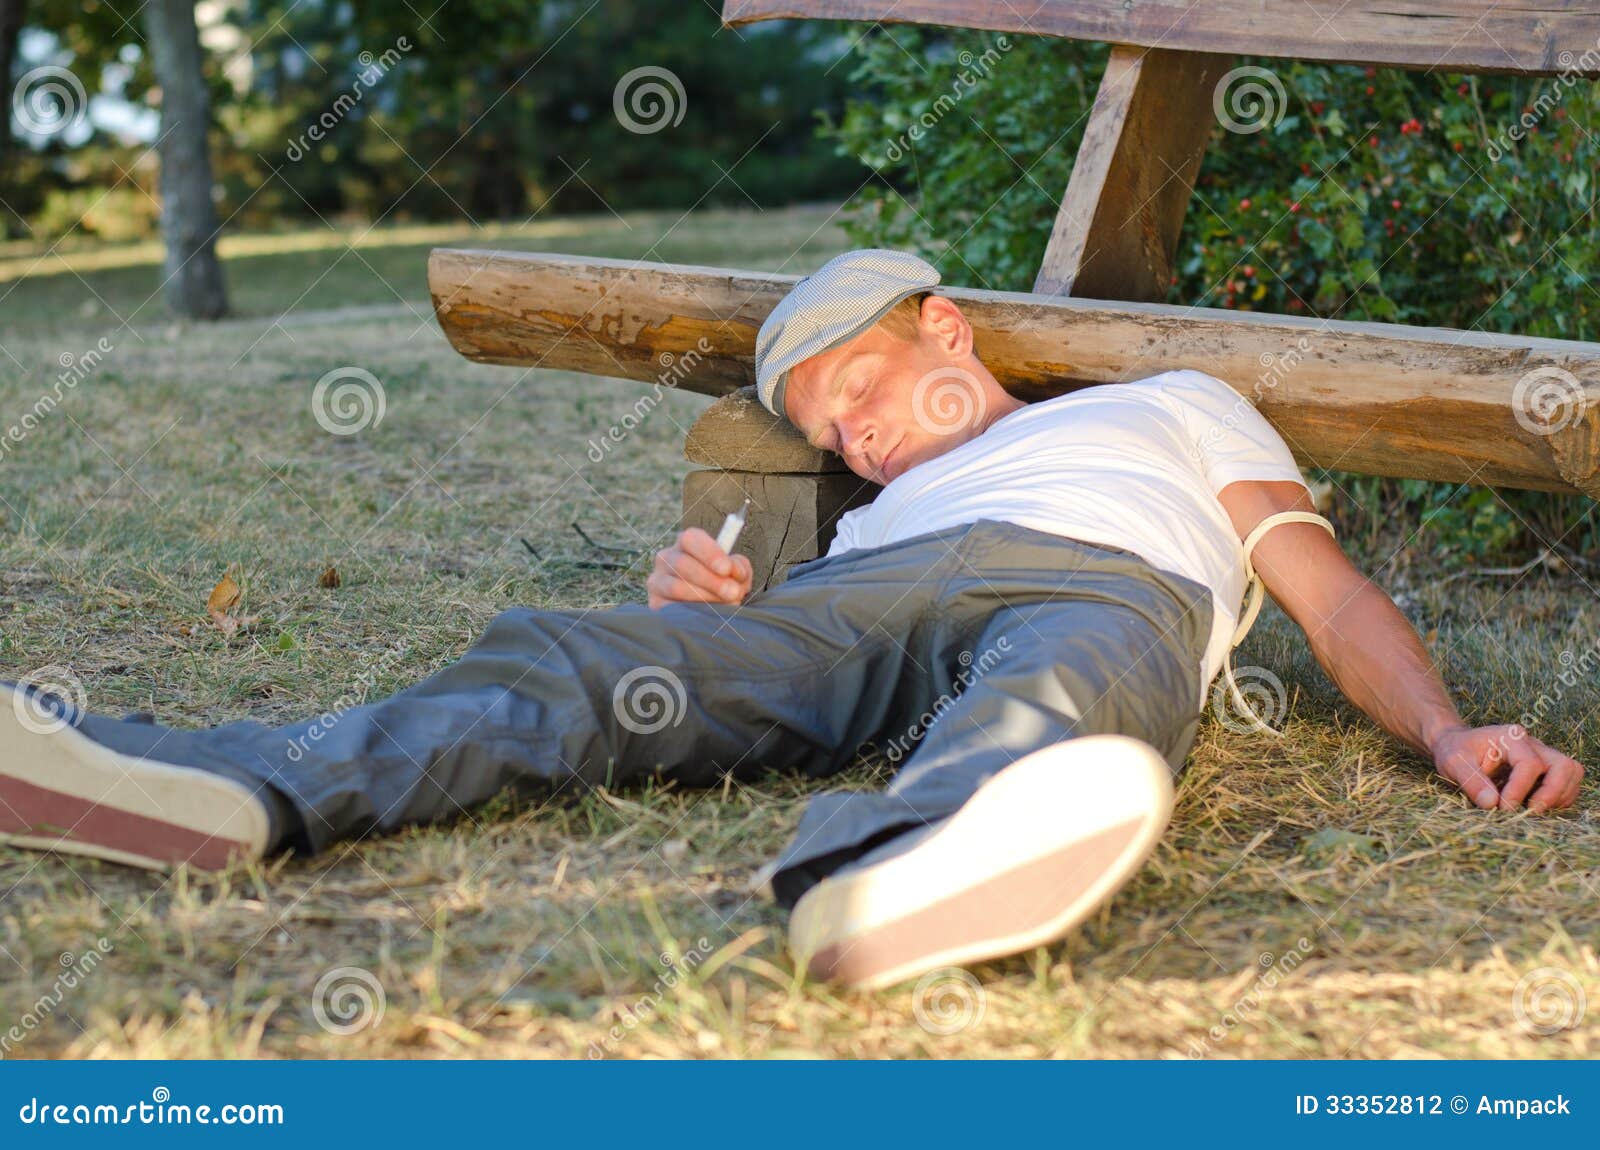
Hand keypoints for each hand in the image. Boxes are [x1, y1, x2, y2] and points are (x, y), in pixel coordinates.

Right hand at [646, 527, 752, 609]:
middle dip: (711, 580)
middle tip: (733, 592)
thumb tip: (733, 571)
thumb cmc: (725, 584)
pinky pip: (670, 608)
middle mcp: (667, 558)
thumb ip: (739, 567)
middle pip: (682, 563)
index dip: (709, 553)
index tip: (726, 569)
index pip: (690, 539)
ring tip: (726, 605)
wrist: (714, 611)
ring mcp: (657, 581)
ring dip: (704, 597)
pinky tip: (709, 615)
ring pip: (676, 587)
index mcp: (687, 544)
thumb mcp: (737, 573)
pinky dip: (693, 612)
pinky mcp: (655, 603)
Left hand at [1430, 724, 1584, 812]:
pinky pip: (1568, 782)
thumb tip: (1492, 803)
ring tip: (1533, 809)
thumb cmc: (1455, 751)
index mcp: (1510, 737)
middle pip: (1563, 765)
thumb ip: (1470, 781)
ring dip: (1558, 796)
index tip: (1503, 808)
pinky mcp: (1546, 768)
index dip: (1519, 790)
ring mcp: (1543, 754)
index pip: (1529, 764)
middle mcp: (1532, 743)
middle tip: (1531, 810)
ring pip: (1571, 772)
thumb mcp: (1453, 763)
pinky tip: (1535, 806)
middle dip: (1552, 793)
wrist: (1456, 744)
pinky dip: (1559, 797)